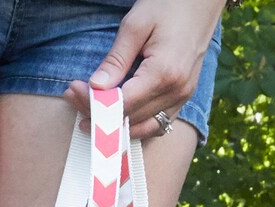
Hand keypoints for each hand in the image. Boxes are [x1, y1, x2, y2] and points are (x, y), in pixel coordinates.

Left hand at [64, 0, 225, 138]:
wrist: (201, 3)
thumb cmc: (168, 6)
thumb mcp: (135, 25)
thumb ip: (116, 59)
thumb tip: (96, 86)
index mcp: (164, 73)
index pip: (124, 102)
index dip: (95, 102)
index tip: (72, 91)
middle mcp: (176, 91)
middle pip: (132, 116)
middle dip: (99, 112)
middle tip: (73, 97)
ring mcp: (183, 97)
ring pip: (145, 127)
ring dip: (116, 125)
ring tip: (90, 113)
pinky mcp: (184, 97)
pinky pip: (159, 123)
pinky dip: (137, 125)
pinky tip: (117, 120)